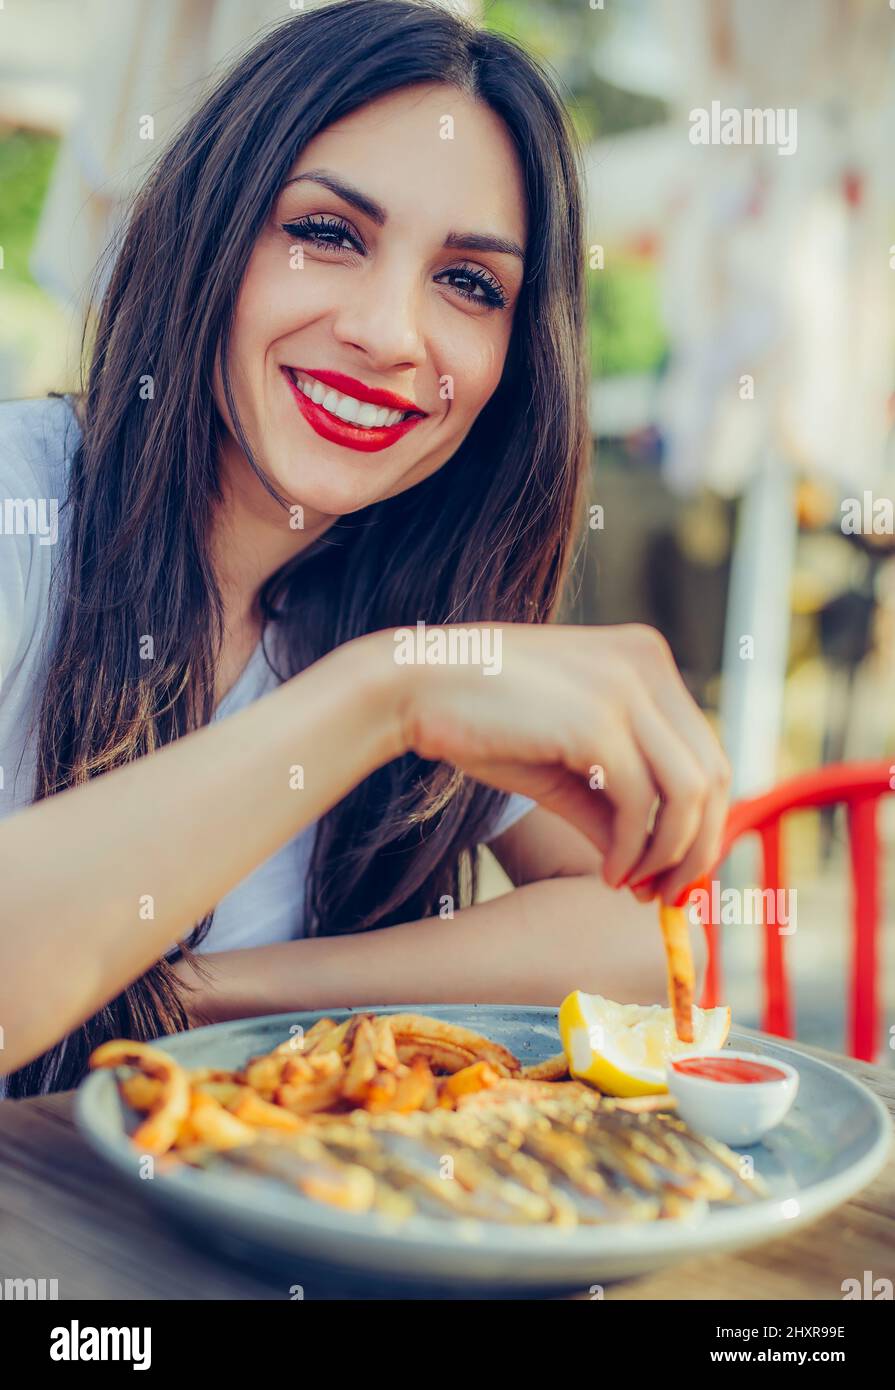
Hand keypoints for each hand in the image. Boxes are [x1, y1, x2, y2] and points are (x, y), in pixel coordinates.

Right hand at [393, 622, 730, 904]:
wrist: (412, 684)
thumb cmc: (480, 720)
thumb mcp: (563, 764)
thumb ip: (612, 803)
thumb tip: (653, 866)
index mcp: (646, 658)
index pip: (706, 750)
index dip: (703, 820)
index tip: (674, 871)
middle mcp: (647, 662)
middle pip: (713, 772)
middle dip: (698, 846)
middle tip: (665, 896)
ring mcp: (626, 686)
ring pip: (690, 792)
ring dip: (669, 855)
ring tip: (632, 888)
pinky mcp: (598, 719)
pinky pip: (640, 804)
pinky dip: (632, 851)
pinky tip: (609, 874)